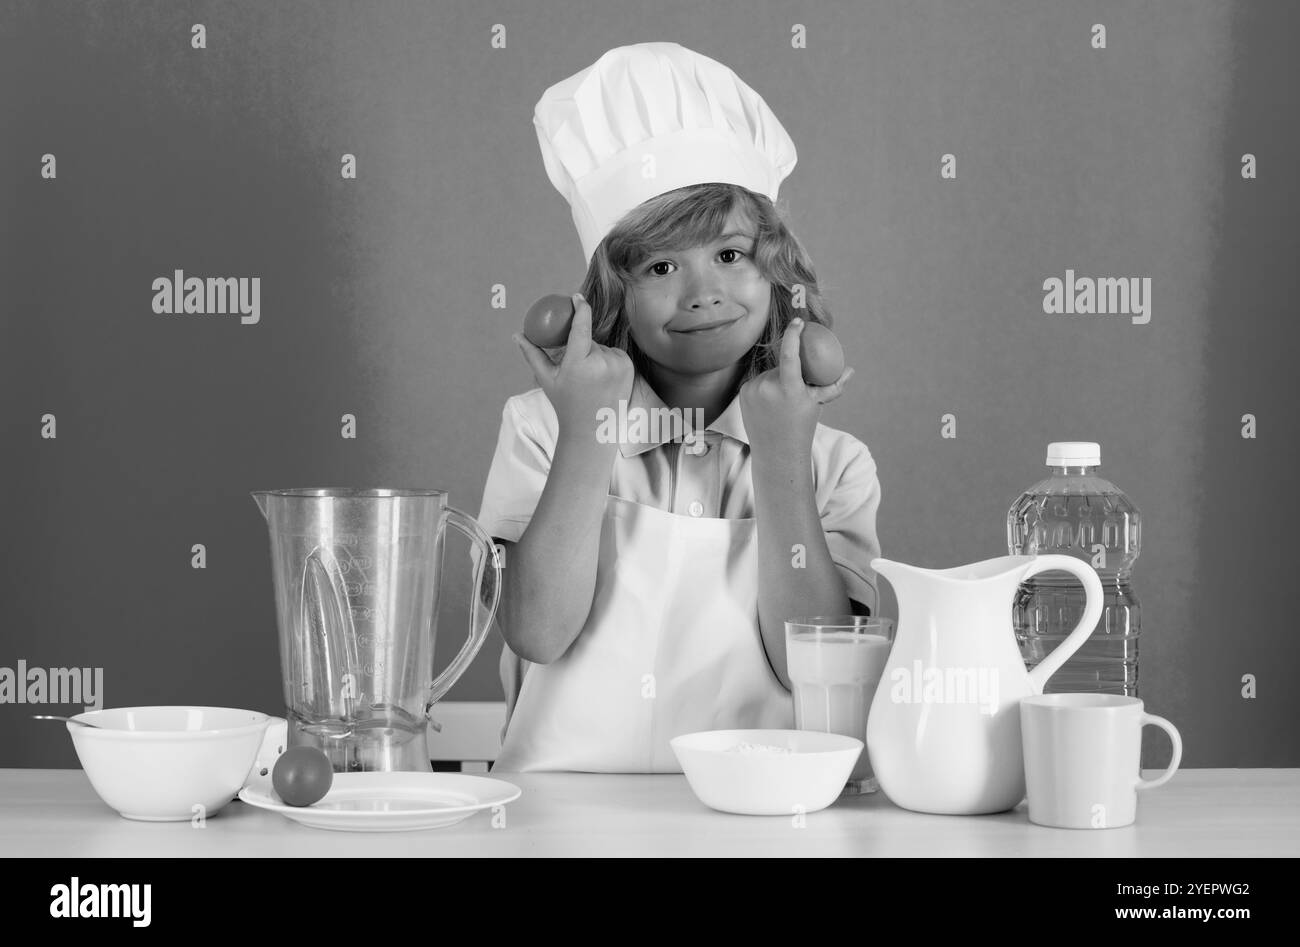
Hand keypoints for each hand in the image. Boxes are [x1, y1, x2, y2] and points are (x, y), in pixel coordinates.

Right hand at [514, 294, 633, 441]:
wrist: (593, 429)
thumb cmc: (565, 404)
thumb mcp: (546, 379)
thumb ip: (532, 354)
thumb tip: (517, 334)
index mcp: (578, 365)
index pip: (581, 328)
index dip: (581, 309)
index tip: (577, 298)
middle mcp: (601, 364)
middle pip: (588, 340)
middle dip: (581, 348)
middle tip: (577, 372)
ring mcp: (618, 366)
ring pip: (602, 347)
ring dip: (595, 355)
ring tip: (591, 380)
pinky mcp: (629, 368)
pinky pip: (614, 354)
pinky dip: (607, 360)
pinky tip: (603, 379)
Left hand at [739, 318, 854, 456]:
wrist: (776, 451)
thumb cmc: (801, 426)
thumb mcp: (818, 405)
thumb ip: (834, 386)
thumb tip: (850, 370)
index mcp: (789, 389)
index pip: (790, 354)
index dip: (793, 334)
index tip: (798, 322)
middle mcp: (767, 388)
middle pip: (782, 366)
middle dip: (790, 371)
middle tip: (797, 387)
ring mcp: (752, 390)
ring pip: (769, 373)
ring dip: (778, 380)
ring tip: (781, 402)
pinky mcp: (742, 393)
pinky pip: (758, 381)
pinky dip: (766, 386)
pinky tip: (769, 403)